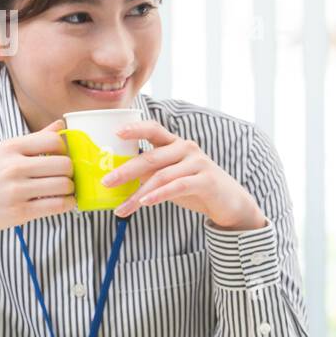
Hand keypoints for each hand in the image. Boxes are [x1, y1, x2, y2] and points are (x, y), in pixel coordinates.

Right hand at [0, 119, 75, 247]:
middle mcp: (13, 167)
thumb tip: (60, 124)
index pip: (53, 140)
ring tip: (63, 191)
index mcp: (8, 148)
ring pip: (64, 185)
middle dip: (70, 172)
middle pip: (64, 164)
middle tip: (64, 177)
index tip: (60, 158)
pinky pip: (58, 205)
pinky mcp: (20, 212)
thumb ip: (33, 140)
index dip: (64, 150)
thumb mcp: (0, 153)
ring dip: (70, 189)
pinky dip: (67, 204)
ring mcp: (16, 190)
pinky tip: (63, 202)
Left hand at [100, 120, 266, 229]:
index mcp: (175, 143)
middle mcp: (186, 148)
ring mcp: (198, 163)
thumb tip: (117, 178)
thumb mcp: (170, 176)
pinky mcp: (206, 180)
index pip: (153, 129)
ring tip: (123, 208)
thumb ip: (150, 173)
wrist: (229, 202)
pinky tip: (146, 203)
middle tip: (106, 182)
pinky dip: (159, 195)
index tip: (116, 133)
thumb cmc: (195, 187)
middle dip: (125, 170)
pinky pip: (178, 186)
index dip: (135, 128)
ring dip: (139, 194)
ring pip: (161, 176)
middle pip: (151, 157)